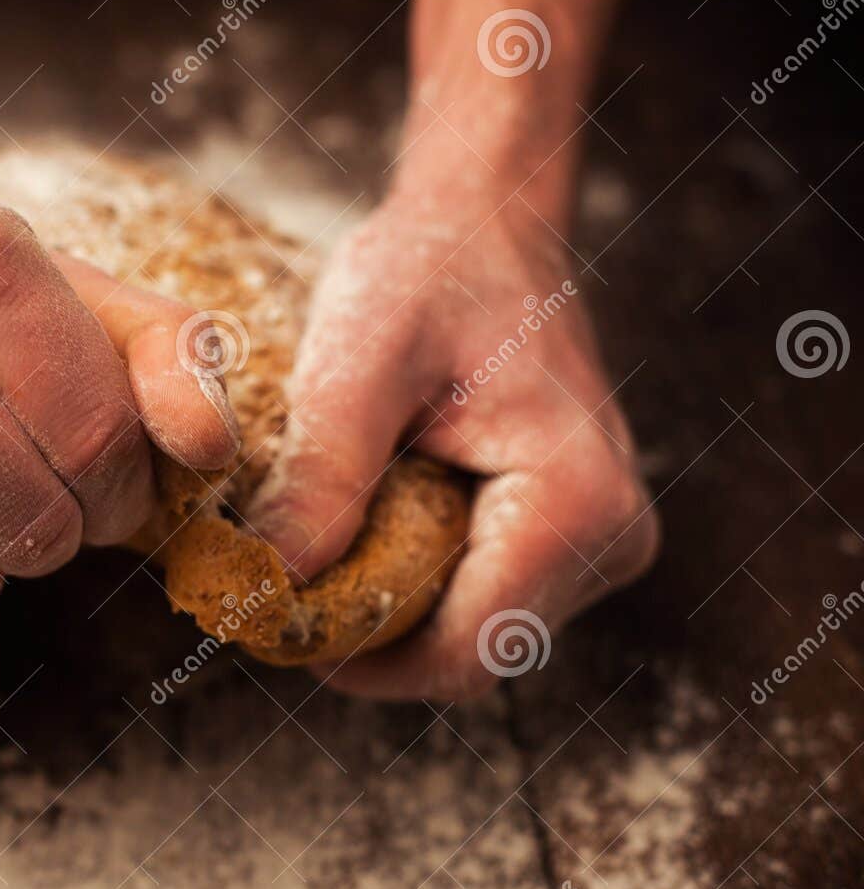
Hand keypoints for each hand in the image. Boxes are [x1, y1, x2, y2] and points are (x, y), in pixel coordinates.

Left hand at [247, 180, 657, 700]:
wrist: (483, 227)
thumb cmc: (426, 273)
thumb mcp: (358, 359)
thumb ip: (323, 473)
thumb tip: (276, 580)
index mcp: (574, 504)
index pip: (462, 652)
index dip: (361, 660)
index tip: (276, 627)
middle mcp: (611, 539)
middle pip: (468, 655)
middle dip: (368, 641)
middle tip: (278, 594)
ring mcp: (603, 543)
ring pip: (474, 637)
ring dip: (390, 616)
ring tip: (316, 556)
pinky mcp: (576, 538)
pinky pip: (484, 600)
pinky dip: (415, 586)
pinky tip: (362, 538)